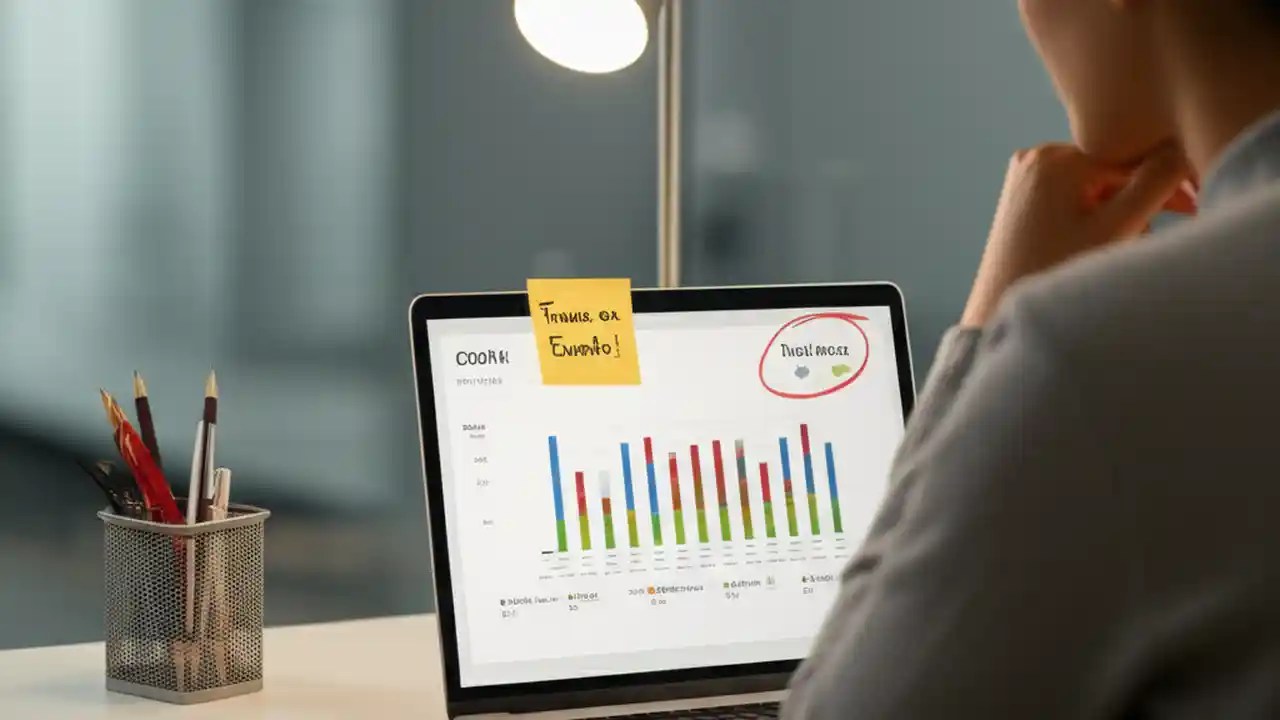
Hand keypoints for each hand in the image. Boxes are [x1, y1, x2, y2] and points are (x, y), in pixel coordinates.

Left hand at [961, 143, 1194, 326]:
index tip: (1194, 206)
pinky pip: (1073, 195)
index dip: (1166, 182)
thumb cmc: (1055, 272)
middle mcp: (1036, 157)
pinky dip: (1093, 216)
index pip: (1129, 158)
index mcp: (1056, 158)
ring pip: (1095, 185)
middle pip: (1111, 171)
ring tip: (1115, 247)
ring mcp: (1025, 176)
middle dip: (1139, 201)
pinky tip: (1093, 245)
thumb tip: (1182, 148)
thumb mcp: (1116, 227)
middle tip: (1157, 231)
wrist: (999, 310)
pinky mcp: (1022, 197)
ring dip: (1118, 212)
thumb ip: (1155, 183)